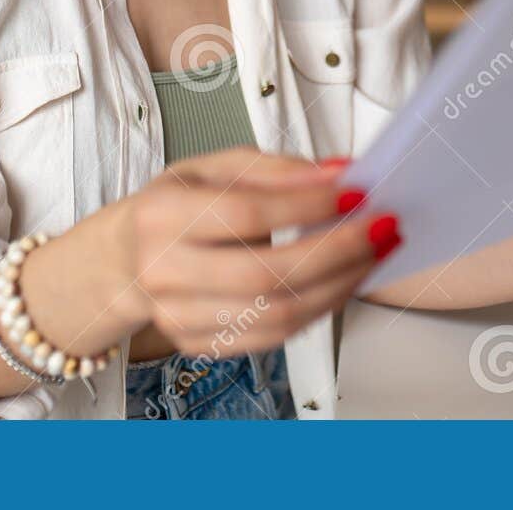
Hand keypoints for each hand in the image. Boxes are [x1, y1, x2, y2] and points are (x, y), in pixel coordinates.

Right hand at [115, 146, 400, 355]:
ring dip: (340, 284)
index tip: (358, 191)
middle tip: (383, 227)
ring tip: (374, 254)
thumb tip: (338, 172)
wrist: (129, 258)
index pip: (247, 213)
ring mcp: (179, 317)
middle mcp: (162, 272)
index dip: (309, 204)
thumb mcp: (214, 167)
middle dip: (338, 251)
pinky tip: (344, 281)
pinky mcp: (199, 345)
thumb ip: (277, 168)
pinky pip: (274, 337)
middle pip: (266, 274)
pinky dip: (318, 309)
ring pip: (276, 314)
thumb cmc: (180, 204)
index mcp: (161, 215)